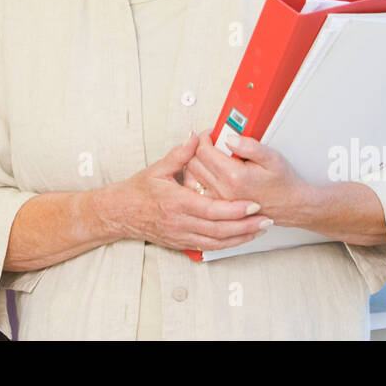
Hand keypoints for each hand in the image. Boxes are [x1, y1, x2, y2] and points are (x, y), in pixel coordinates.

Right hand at [104, 132, 270, 251]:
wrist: (120, 213)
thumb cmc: (137, 191)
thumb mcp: (158, 168)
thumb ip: (181, 153)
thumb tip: (197, 137)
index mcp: (177, 202)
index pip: (212, 209)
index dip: (235, 209)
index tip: (253, 204)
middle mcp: (180, 222)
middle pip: (219, 230)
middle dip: (246, 226)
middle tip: (265, 220)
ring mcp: (181, 235)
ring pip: (216, 242)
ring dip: (240, 238)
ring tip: (259, 231)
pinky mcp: (181, 243)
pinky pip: (208, 247)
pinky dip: (227, 245)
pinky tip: (239, 239)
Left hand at [181, 130, 305, 223]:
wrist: (290, 205)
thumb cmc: (282, 183)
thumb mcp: (272, 157)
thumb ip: (249, 145)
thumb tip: (229, 137)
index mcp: (234, 176)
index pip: (203, 151)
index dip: (204, 137)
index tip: (212, 133)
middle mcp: (223, 190)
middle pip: (192, 163)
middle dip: (198, 147)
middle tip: (210, 141)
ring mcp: (219, 200)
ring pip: (191, 177)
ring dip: (195, 162)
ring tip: (209, 154)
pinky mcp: (219, 207)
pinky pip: (197, 190)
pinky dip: (198, 177)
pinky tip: (209, 171)